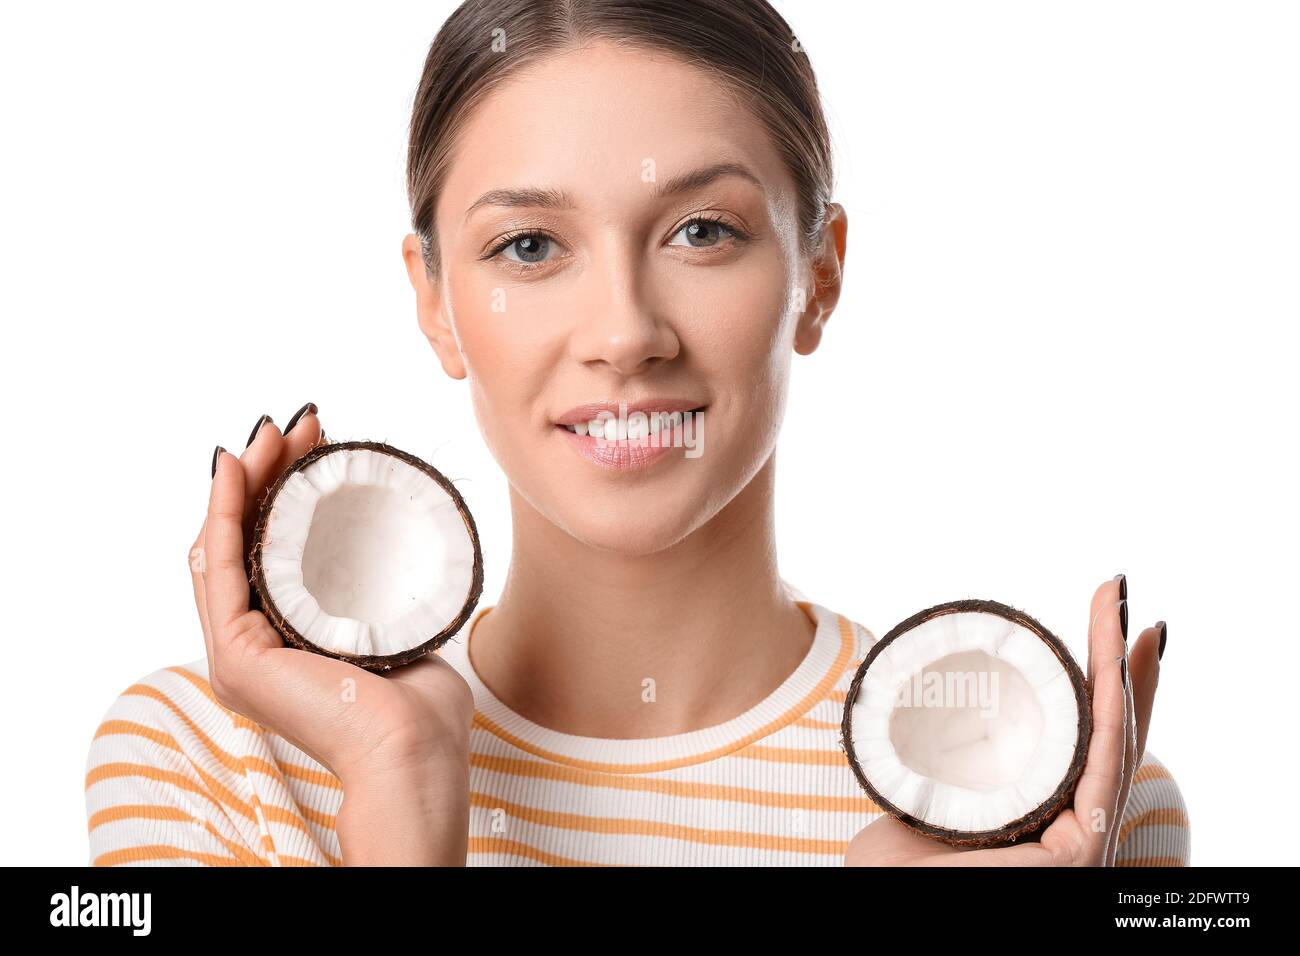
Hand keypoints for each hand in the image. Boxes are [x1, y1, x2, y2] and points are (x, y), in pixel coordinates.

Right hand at [188, 404, 473, 787]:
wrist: (416, 754)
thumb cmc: (421, 712)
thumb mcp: (400, 637)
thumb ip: (388, 607)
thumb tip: (409, 563)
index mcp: (288, 645)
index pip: (273, 552)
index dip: (286, 493)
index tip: (318, 444)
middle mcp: (255, 648)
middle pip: (248, 541)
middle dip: (269, 474)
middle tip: (299, 424)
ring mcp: (239, 654)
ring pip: (228, 546)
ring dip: (246, 482)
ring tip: (273, 433)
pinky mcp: (234, 657)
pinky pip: (218, 568)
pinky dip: (222, 513)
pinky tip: (233, 469)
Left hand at [845, 575, 1161, 865]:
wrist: (884, 908)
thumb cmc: (894, 877)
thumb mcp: (910, 812)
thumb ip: (924, 778)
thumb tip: (910, 731)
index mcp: (1039, 815)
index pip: (1079, 738)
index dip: (1095, 682)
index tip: (1098, 622)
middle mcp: (1069, 828)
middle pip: (1108, 731)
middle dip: (1121, 658)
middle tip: (1118, 593)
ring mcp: (1080, 844)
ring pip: (1112, 737)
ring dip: (1123, 665)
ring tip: (1123, 604)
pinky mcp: (1076, 856)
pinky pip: (1102, 768)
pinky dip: (1116, 712)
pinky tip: (1122, 663)